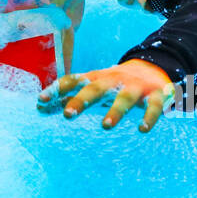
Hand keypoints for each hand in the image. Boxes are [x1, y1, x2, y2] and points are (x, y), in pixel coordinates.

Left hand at [37, 59, 173, 131]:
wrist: (154, 67)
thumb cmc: (115, 83)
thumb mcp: (94, 85)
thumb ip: (70, 95)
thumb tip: (40, 106)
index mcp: (97, 78)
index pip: (74, 80)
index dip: (58, 89)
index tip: (41, 100)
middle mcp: (114, 80)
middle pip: (96, 88)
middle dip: (82, 100)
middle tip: (68, 114)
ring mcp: (135, 87)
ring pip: (124, 97)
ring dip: (115, 110)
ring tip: (106, 125)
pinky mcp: (156, 95)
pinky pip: (154, 106)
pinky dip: (149, 117)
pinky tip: (142, 129)